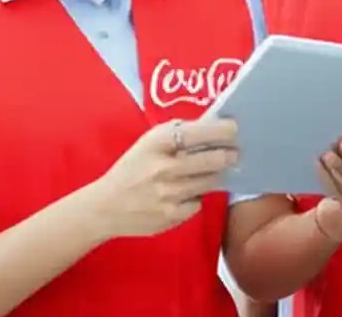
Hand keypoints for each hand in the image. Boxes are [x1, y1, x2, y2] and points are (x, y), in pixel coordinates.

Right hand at [86, 118, 238, 238]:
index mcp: (156, 144)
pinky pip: (198, 203)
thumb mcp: (147, 144)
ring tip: (218, 170)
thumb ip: (175, 133)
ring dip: (217, 175)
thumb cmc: (132, 169)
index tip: (234, 128)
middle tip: (236, 153)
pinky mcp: (173, 216)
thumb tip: (211, 125)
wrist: (106, 207)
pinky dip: (197, 197)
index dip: (219, 131)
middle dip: (228, 155)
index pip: (196, 133)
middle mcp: (164, 168)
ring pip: (209, 182)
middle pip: (210, 160)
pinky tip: (188, 194)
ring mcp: (169, 194)